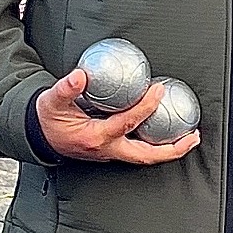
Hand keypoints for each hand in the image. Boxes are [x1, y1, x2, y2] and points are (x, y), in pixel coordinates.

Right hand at [35, 69, 200, 164]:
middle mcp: (107, 150)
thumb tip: (81, 76)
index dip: (145, 107)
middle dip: (172, 148)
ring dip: (169, 150)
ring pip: (145, 157)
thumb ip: (66, 88)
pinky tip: (167, 132)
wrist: (40, 136)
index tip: (157, 91)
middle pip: (146, 155)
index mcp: (95, 137)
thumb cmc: (48, 119)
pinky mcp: (113, 152)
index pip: (127, 123)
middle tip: (192, 136)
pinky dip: (157, 144)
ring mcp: (111, 154)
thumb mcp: (51, 101)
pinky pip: (140, 151)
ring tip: (189, 138)